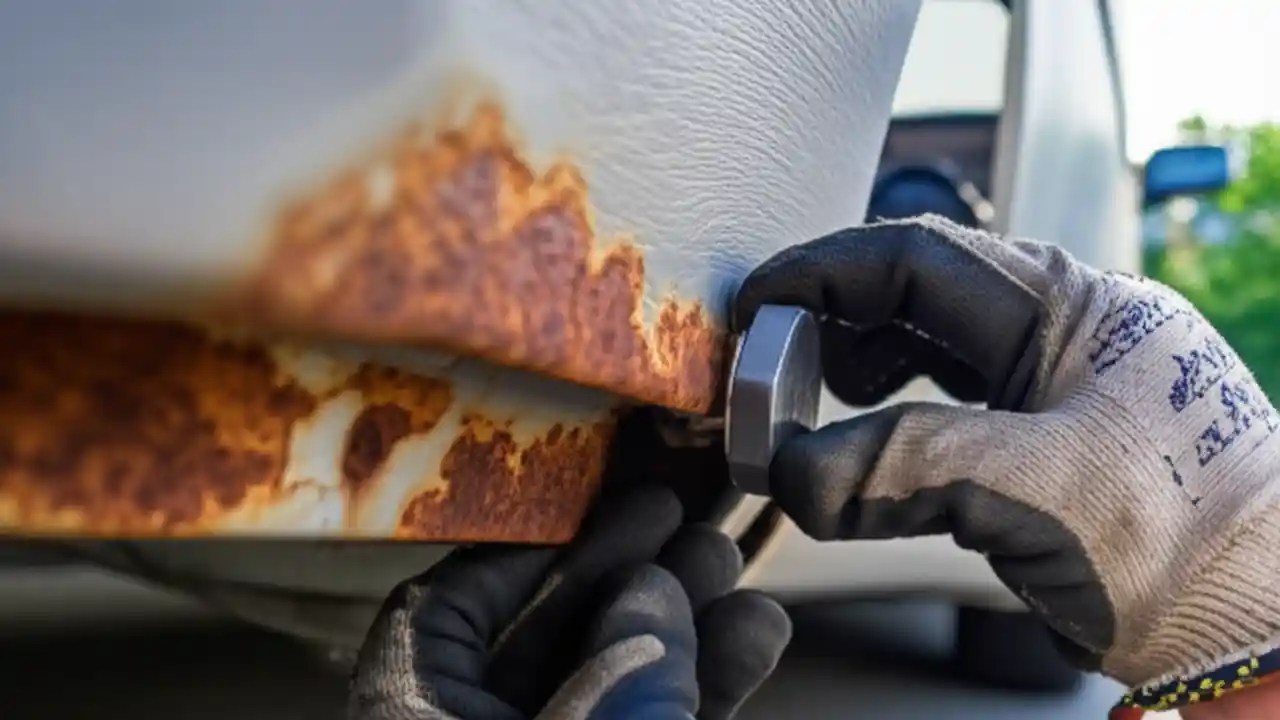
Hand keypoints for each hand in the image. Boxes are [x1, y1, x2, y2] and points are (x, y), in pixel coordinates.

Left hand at [347, 485, 789, 719]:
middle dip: (620, 568)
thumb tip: (653, 588)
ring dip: (677, 619)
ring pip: (609, 681)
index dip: (511, 548)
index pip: (439, 616)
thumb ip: (621, 664)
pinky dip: (702, 683)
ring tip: (730, 560)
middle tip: (673, 509)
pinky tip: (755, 632)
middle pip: (539, 637)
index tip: (579, 503)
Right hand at [733, 216, 1279, 689]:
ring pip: (935, 346)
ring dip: (866, 367)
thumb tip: (797, 473)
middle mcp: (1067, 328)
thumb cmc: (1197, 548)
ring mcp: (1062, 381)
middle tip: (776, 362)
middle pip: (920, 293)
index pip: (918, 257)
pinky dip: (899, 416)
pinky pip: (955, 401)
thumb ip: (910, 468)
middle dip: (837, 321)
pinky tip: (878, 442)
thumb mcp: (1044, 491)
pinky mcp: (1052, 437)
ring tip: (820, 402)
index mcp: (1074, 306)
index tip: (758, 301)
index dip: (822, 274)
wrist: (1262, 626)